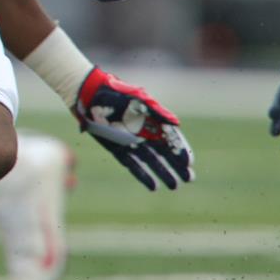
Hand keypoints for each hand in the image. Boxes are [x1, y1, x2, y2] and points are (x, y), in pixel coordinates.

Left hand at [72, 67, 192, 190]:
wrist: (89, 95)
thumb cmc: (116, 93)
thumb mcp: (138, 99)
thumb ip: (156, 111)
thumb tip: (176, 123)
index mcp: (153, 121)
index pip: (172, 140)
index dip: (181, 151)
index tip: (189, 163)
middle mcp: (144, 134)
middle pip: (165, 153)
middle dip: (177, 167)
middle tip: (189, 179)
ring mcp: (131, 142)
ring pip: (151, 162)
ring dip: (163, 174)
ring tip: (175, 186)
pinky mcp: (117, 149)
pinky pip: (132, 164)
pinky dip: (143, 175)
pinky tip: (153, 187)